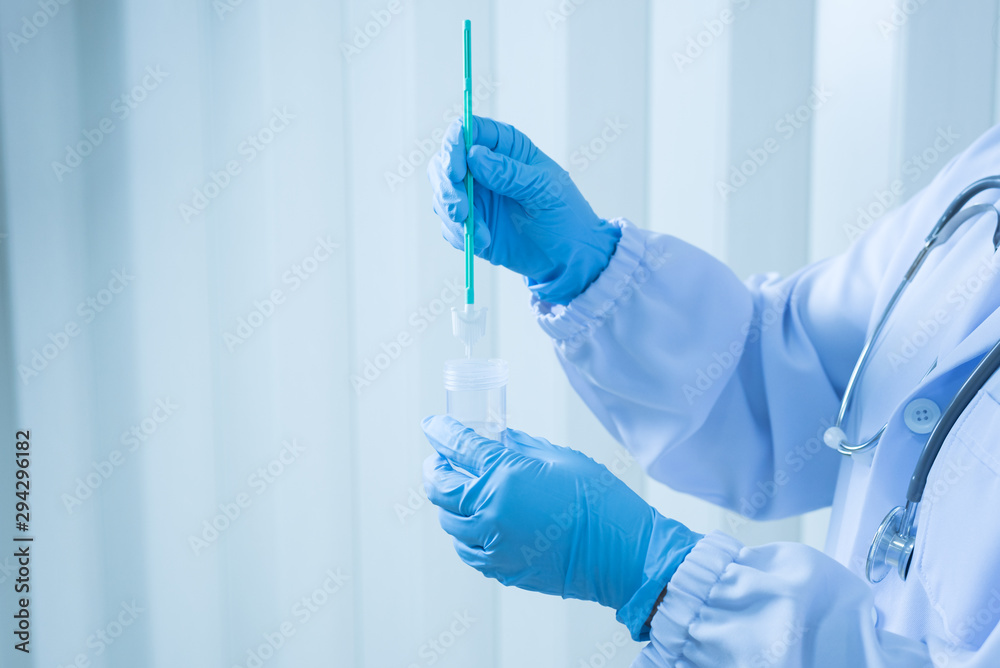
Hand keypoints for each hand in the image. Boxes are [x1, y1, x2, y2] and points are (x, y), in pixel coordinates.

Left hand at [421, 415, 701, 639]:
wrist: (623, 553)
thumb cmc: (599, 500)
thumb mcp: (560, 458)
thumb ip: (521, 447)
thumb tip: (498, 438)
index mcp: (505, 477)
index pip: (458, 448)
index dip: (441, 432)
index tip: (433, 425)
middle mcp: (491, 512)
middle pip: (441, 489)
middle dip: (436, 469)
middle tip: (440, 459)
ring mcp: (494, 546)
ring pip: (450, 523)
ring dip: (449, 504)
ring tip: (459, 491)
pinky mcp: (502, 570)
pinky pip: (468, 549)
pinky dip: (465, 533)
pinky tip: (476, 522)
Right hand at [427, 116, 620, 304]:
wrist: (570, 256)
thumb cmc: (565, 214)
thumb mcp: (544, 189)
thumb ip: (509, 172)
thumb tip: (474, 155)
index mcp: (504, 147)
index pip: (467, 131)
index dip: (453, 145)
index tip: (455, 170)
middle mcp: (483, 167)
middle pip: (444, 163)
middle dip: (446, 186)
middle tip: (460, 211)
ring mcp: (474, 196)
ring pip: (442, 195)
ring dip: (453, 215)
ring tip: (481, 235)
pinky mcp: (470, 223)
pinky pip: (449, 225)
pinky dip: (459, 234)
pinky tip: (483, 242)